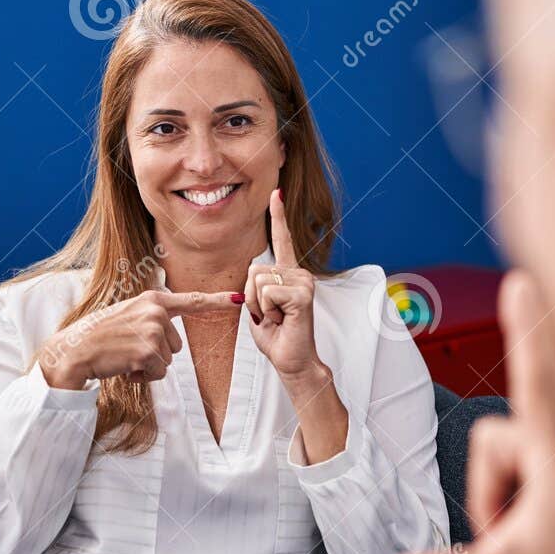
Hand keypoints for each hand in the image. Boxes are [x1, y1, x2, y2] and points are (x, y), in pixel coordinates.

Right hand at [38, 290, 241, 388]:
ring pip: (168, 361)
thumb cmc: (100, 337)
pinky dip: (142, 376)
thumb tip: (168, 334)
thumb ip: (151, 318)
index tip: (239, 299)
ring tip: (124, 356)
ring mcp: (152, 330)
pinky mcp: (147, 351)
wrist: (75, 350)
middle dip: (155, 354)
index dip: (218, 301)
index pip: (191, 301)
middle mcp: (156, 311)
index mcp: (153, 299)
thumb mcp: (128, 316)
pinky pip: (158, 373)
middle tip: (129, 349)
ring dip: (148, 366)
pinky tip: (124, 366)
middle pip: (176, 346)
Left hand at [247, 189, 322, 380]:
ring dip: (259, 305)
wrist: (291, 360)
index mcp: (287, 275)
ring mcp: (303, 282)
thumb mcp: (258, 308)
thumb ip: (254, 289)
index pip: (282, 240)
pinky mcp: (302, 294)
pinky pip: (267, 293)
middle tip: (269, 315)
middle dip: (252, 296)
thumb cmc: (276, 337)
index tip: (276, 193)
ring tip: (276, 318)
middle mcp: (298, 274)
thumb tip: (251, 281)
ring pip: (258, 281)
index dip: (278, 216)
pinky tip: (282, 319)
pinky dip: (266, 310)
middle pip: (254, 269)